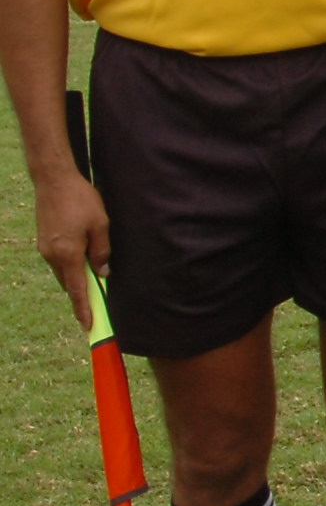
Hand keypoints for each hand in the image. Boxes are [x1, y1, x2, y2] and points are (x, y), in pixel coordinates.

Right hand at [33, 172, 108, 329]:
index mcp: (67, 254)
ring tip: (93, 282)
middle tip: (96, 308)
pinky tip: (82, 262)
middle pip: (69, 283)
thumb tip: (102, 272)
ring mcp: (45, 248)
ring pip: (63, 271)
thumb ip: (102, 251)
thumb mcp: (100, 225)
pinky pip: (59, 260)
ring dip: (76, 278)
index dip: (83, 308)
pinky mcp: (44, 240)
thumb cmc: (80, 200)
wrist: (53, 180)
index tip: (88, 325)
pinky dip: (70, 266)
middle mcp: (52, 255)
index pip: (76, 289)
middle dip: (82, 295)